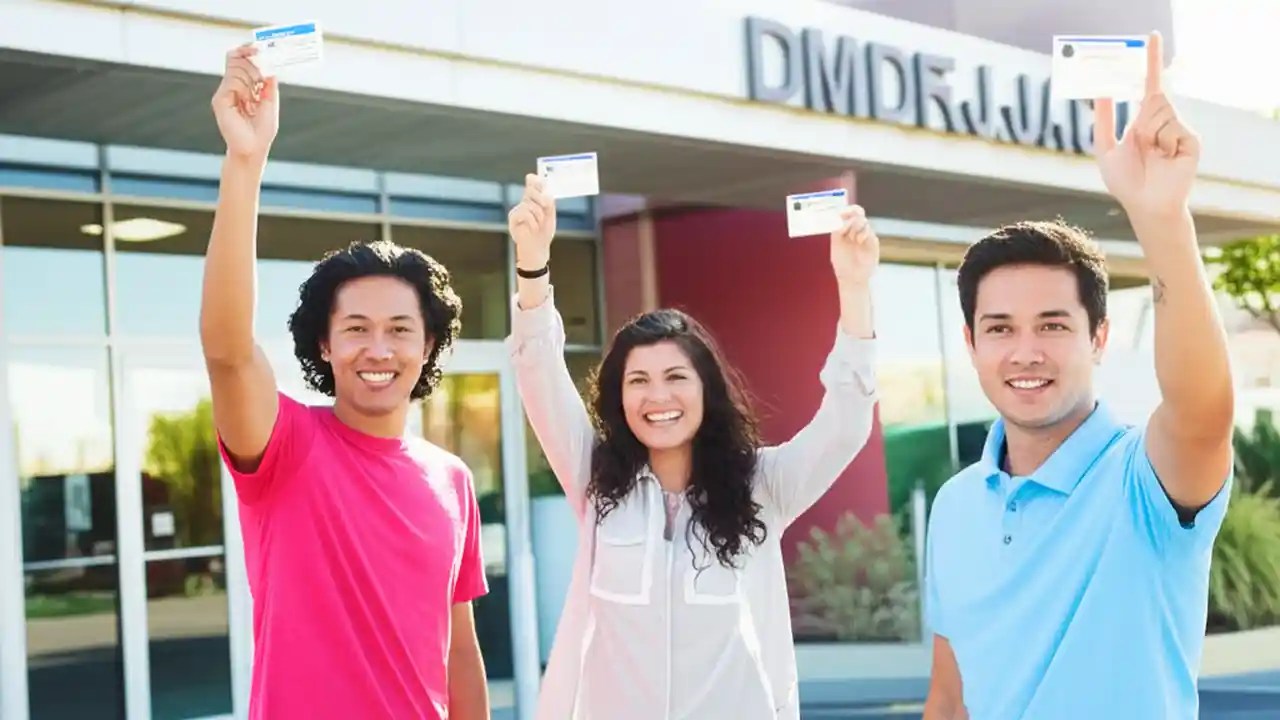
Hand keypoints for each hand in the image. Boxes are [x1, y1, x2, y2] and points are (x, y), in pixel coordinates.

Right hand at [211, 44, 278, 160]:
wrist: (252, 150)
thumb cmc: (261, 131)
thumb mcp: (270, 104)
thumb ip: (269, 85)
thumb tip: (271, 67)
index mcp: (245, 89)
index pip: (244, 64)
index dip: (251, 54)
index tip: (262, 47)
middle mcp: (233, 89)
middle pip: (238, 61)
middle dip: (251, 55)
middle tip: (262, 51)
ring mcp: (225, 93)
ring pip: (235, 68)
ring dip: (251, 70)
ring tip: (261, 86)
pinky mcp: (220, 100)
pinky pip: (232, 82)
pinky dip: (244, 83)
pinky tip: (252, 94)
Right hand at [507, 174, 556, 269]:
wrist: (538, 249)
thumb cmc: (544, 232)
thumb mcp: (550, 214)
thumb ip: (548, 201)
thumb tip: (545, 190)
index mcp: (534, 199)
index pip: (532, 183)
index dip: (536, 179)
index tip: (537, 178)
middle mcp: (525, 202)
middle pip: (530, 189)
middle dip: (541, 197)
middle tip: (546, 206)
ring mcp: (518, 210)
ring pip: (529, 203)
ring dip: (539, 215)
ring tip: (539, 225)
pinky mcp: (513, 218)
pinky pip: (525, 213)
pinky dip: (533, 221)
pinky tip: (534, 228)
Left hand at [830, 205, 878, 285]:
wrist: (852, 278)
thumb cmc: (842, 263)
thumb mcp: (836, 244)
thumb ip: (837, 230)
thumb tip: (839, 218)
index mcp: (846, 229)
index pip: (848, 213)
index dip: (845, 209)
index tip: (840, 212)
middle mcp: (856, 230)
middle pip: (858, 212)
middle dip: (852, 214)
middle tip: (846, 222)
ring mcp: (865, 235)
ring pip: (863, 221)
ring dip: (855, 226)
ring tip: (852, 238)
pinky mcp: (873, 241)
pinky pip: (869, 231)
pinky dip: (862, 233)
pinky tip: (858, 241)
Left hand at [1094, 31, 1198, 218]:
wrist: (1146, 204)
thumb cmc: (1126, 181)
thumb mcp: (1105, 148)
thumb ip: (1103, 120)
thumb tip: (1100, 92)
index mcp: (1144, 121)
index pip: (1149, 85)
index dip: (1150, 62)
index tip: (1150, 38)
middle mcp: (1163, 121)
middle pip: (1153, 97)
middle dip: (1141, 119)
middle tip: (1140, 143)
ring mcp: (1178, 129)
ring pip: (1160, 110)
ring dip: (1148, 132)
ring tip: (1152, 154)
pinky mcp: (1191, 139)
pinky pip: (1171, 126)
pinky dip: (1161, 142)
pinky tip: (1164, 158)